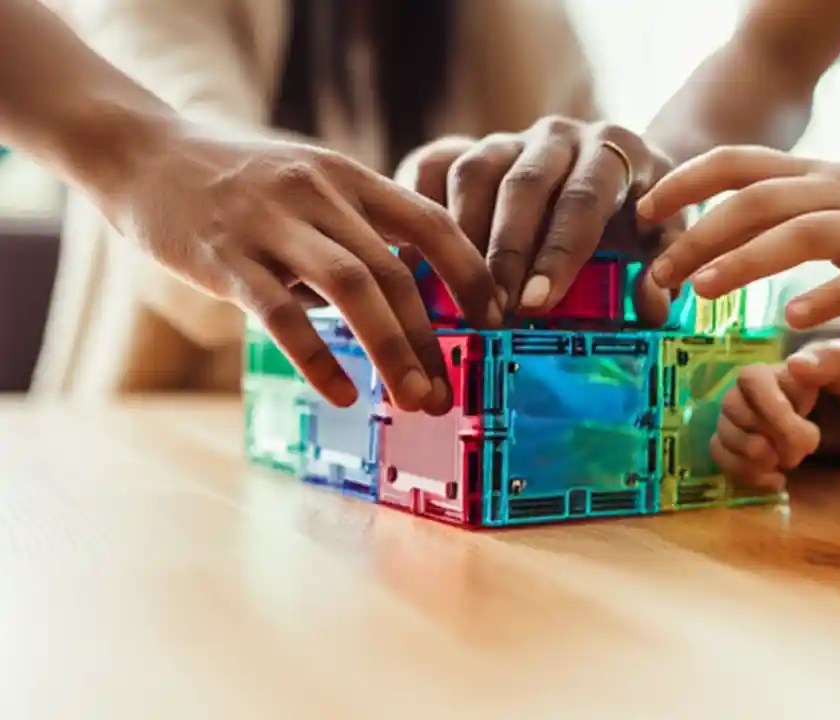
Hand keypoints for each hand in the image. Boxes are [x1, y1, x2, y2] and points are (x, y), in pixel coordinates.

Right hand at [105, 120, 501, 413]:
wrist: (143, 152)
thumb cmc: (239, 180)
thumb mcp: (311, 184)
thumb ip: (358, 231)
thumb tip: (410, 299)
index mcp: (348, 176)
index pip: (430, 222)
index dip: (470, 273)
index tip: (498, 321)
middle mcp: (318, 193)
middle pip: (394, 271)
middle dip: (431, 337)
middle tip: (452, 392)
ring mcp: (271, 223)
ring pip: (352, 289)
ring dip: (393, 349)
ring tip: (419, 399)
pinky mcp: (224, 257)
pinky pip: (281, 314)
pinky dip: (319, 357)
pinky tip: (344, 394)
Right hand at [395, 117, 683, 324]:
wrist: (622, 166)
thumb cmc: (642, 212)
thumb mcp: (663, 232)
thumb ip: (662, 262)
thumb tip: (654, 308)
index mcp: (613, 150)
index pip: (581, 200)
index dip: (557, 253)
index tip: (535, 303)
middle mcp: (559, 135)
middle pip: (523, 185)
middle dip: (505, 250)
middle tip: (493, 309)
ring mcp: (511, 137)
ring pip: (474, 171)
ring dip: (461, 235)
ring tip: (455, 291)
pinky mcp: (470, 145)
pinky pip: (434, 165)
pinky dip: (418, 205)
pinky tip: (411, 257)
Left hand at [637, 146, 839, 328]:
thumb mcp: (833, 200)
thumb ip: (779, 211)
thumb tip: (710, 230)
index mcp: (814, 175)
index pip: (739, 163)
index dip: (687, 182)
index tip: (643, 211)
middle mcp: (837, 192)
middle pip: (759, 200)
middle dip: (700, 233)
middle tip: (659, 273)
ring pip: (802, 235)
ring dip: (746, 261)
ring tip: (701, 291)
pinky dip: (826, 298)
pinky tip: (792, 320)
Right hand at [714, 339, 839, 488]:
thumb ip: (836, 362)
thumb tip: (794, 364)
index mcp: (789, 369)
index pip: (751, 381)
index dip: (772, 412)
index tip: (810, 438)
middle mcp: (768, 392)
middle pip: (730, 408)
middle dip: (761, 437)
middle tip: (803, 454)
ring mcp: (761, 422)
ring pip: (722, 432)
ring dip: (745, 455)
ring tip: (782, 469)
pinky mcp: (761, 449)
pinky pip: (725, 456)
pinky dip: (740, 471)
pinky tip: (774, 481)